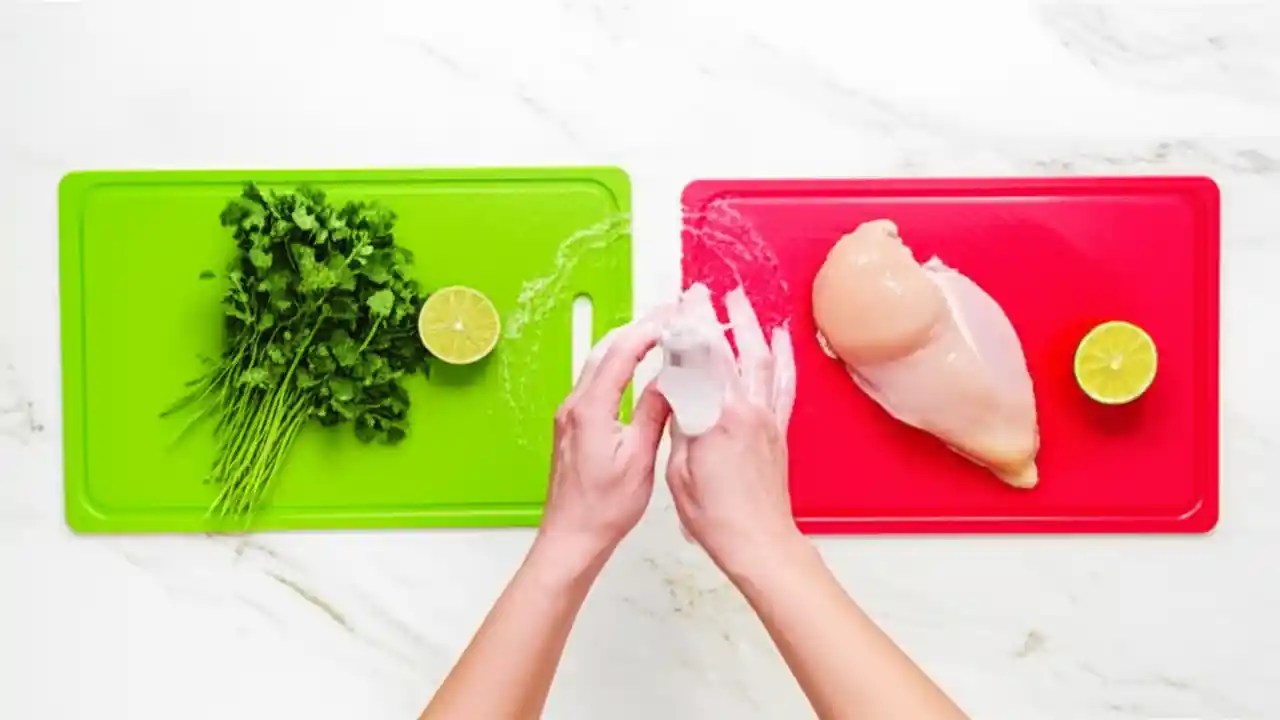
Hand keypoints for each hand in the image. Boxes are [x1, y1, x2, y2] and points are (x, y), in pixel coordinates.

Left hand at [538, 314, 669, 563]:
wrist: (571, 538)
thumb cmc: (602, 509)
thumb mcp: (640, 459)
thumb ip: (654, 414)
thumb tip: (669, 381)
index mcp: (590, 410)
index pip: (620, 354)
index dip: (648, 331)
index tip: (672, 317)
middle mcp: (574, 407)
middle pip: (605, 351)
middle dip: (637, 329)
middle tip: (667, 314)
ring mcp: (569, 416)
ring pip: (597, 365)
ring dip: (626, 345)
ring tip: (656, 333)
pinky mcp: (572, 426)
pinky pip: (593, 383)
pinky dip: (616, 366)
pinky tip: (634, 367)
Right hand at [665, 288, 798, 574]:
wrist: (758, 541)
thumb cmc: (716, 516)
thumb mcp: (680, 468)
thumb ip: (679, 422)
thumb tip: (675, 389)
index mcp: (718, 418)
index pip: (701, 358)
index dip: (690, 325)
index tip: (680, 303)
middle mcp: (748, 410)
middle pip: (733, 349)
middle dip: (718, 316)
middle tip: (704, 292)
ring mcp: (767, 417)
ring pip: (762, 358)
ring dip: (750, 326)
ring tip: (738, 301)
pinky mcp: (777, 428)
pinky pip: (783, 382)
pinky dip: (782, 356)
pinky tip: (779, 339)